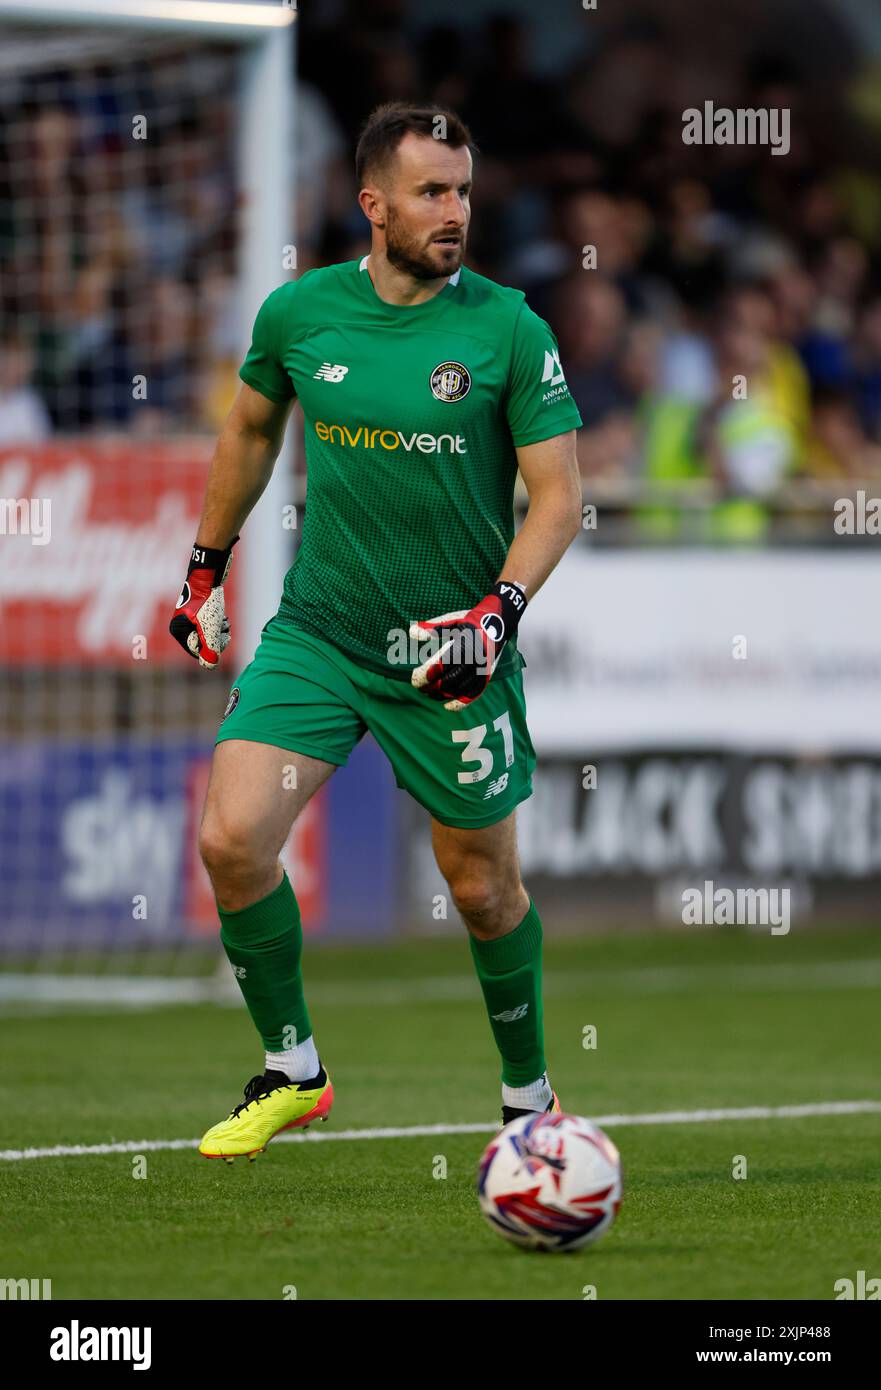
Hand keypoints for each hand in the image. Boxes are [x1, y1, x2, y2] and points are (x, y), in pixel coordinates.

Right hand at [169, 536, 237, 668]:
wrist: (210, 572)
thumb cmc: (207, 599)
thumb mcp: (210, 627)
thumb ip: (210, 648)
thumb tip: (210, 666)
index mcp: (177, 631)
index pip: (197, 652)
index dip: (212, 649)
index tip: (222, 638)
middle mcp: (181, 625)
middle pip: (203, 644)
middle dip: (216, 639)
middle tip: (224, 629)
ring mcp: (190, 617)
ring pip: (209, 634)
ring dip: (219, 631)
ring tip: (224, 620)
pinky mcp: (200, 610)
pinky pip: (211, 625)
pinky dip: (219, 623)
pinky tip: (223, 616)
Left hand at [409, 581, 526, 710]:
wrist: (499, 622)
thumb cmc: (471, 620)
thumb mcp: (451, 619)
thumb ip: (431, 627)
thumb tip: (411, 633)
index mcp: (464, 643)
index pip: (442, 664)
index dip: (427, 674)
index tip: (414, 678)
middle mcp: (475, 658)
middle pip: (449, 679)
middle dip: (431, 686)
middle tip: (419, 687)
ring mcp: (482, 668)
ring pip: (460, 688)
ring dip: (442, 694)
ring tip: (429, 693)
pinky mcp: (487, 675)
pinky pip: (474, 693)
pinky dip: (461, 702)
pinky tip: (447, 706)